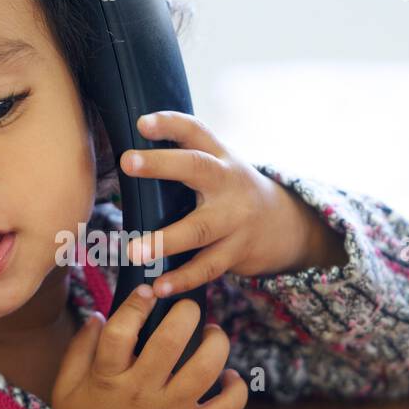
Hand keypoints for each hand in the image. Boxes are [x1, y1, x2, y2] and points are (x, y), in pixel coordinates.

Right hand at [51, 285, 248, 408]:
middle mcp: (140, 393)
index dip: (137, 303)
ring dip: (216, 342)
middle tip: (189, 309)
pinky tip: (229, 378)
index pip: (121, 330)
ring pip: (205, 367)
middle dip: (186, 312)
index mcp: (107, 378)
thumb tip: (99, 314)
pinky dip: (235, 389)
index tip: (147, 292)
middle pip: (170, 340)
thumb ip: (80, 349)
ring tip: (213, 335)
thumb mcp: (67, 387)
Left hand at [118, 112, 346, 297]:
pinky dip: (182, 279)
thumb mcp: (218, 166)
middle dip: (162, 164)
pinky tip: (159, 287)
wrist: (284, 225)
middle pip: (197, 168)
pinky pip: (207, 267)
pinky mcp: (236, 252)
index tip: (141, 122)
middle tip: (127, 161)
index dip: (170, 123)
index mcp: (219, 157)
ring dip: (165, 240)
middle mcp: (228, 182)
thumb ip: (183, 158)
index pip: (195, 131)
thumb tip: (125, 158)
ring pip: (200, 228)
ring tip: (133, 252)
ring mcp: (235, 219)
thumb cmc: (231, 192)